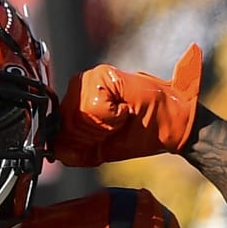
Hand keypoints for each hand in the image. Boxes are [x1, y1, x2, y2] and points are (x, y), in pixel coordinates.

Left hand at [54, 44, 202, 166]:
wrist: (171, 125)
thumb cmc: (141, 133)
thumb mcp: (101, 148)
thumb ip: (76, 150)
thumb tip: (55, 152)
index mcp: (77, 102)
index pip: (58, 128)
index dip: (79, 140)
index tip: (104, 136)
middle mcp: (81, 86)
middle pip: (65, 122)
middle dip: (90, 134)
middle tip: (115, 127)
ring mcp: (92, 77)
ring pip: (77, 114)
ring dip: (102, 125)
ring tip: (120, 118)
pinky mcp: (105, 75)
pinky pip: (93, 107)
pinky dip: (111, 117)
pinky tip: (124, 110)